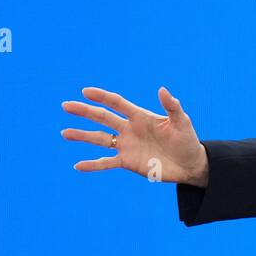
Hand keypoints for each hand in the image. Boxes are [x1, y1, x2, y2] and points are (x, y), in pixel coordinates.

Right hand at [61, 86, 208, 185]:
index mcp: (141, 117)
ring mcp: (127, 146)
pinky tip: (78, 166)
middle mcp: (130, 129)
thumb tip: (162, 89)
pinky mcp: (127, 162)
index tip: (85, 91)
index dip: (102, 97)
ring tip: (65, 133)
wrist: (190, 165)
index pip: (118, 103)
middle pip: (103, 118)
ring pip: (100, 139)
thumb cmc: (187, 141)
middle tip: (66, 105)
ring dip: (82, 136)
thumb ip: (172, 106)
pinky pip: (106, 163)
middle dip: (85, 111)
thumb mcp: (182, 122)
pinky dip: (93, 165)